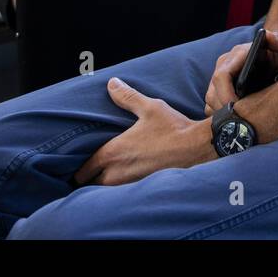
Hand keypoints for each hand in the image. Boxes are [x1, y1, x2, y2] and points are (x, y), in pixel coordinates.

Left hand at [73, 77, 215, 186]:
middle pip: (93, 185)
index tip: (79, 167)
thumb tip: (112, 83)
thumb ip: (127, 97)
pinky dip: (121, 189)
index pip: (85, 169)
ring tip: (107, 179)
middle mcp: (118, 172)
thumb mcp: (149, 107)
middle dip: (91, 180)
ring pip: (108, 192)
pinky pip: (124, 193)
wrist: (198, 147)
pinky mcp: (145, 187)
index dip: (80, 169)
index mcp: (114, 153)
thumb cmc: (172, 128)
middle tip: (92, 173)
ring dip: (105, 186)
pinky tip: (127, 181)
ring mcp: (132, 183)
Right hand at [204, 29, 277, 116]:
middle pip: (212, 93)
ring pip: (210, 101)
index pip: (221, 77)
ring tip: (240, 123)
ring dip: (220, 114)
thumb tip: (267, 35)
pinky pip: (213, 105)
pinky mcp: (221, 88)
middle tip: (241, 123)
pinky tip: (237, 120)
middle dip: (223, 111)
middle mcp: (224, 65)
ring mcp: (221, 77)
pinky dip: (220, 115)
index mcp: (236, 55)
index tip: (239, 110)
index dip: (226, 97)